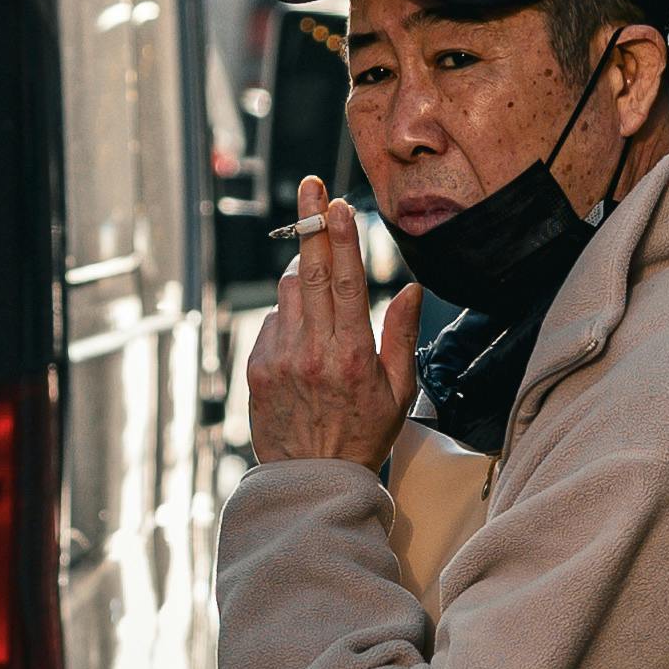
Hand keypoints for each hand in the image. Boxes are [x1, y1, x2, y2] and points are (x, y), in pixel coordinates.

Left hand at [247, 177, 419, 473]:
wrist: (311, 481)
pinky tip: (305, 339)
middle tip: (311, 187)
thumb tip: (411, 290)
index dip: (342, 239)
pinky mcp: (257, 367)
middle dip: (310, 224)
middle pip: (311, 272)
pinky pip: (273, 322)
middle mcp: (312, 353)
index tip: (337, 205)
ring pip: (288, 292)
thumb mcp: (399, 392)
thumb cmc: (363, 435)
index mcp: (352, 357)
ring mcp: (279, 359)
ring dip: (305, 275)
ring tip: (321, 283)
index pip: (346, 283)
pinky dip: (289, 317)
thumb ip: (403, 337)